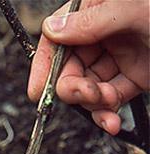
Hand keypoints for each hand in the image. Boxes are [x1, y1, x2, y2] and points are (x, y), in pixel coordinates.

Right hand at [28, 0, 149, 134]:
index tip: (37, 92)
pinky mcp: (131, 78)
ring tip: (108, 110)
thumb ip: (92, 22)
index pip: (58, 36)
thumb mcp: (134, 10)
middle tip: (86, 97)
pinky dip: (108, 114)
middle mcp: (102, 34)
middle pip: (71, 68)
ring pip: (88, 88)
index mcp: (96, 10)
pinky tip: (112, 123)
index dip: (44, 64)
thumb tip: (53, 29)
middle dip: (74, 89)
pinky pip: (110, 99)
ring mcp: (117, 58)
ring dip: (94, 106)